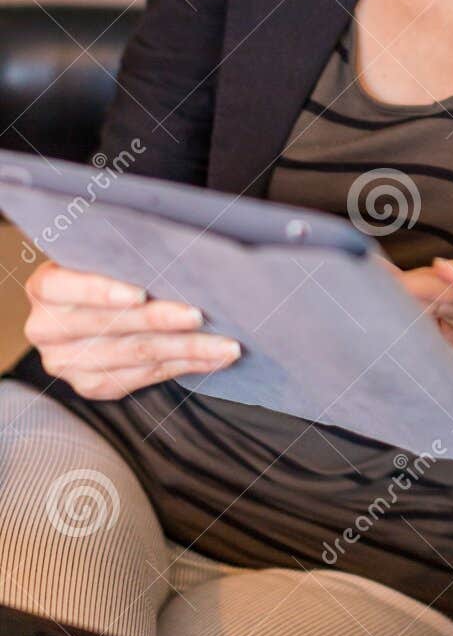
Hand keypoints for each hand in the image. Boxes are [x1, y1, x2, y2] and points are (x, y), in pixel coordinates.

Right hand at [23, 261, 241, 400]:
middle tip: (201, 315)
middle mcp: (47, 329)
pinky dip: (185, 366)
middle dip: (162, 321)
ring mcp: (67, 363)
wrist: (89, 309)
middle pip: (112, 326)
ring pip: (136, 355)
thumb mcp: (103, 255)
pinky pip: (145, 377)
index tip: (141, 293)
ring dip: (187, 349)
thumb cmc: (106, 270)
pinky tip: (212, 359)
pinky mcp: (92, 385)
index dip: (102, 291)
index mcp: (45, 288)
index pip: (65, 287)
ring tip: (225, 345)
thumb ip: (124, 254)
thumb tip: (182, 250)